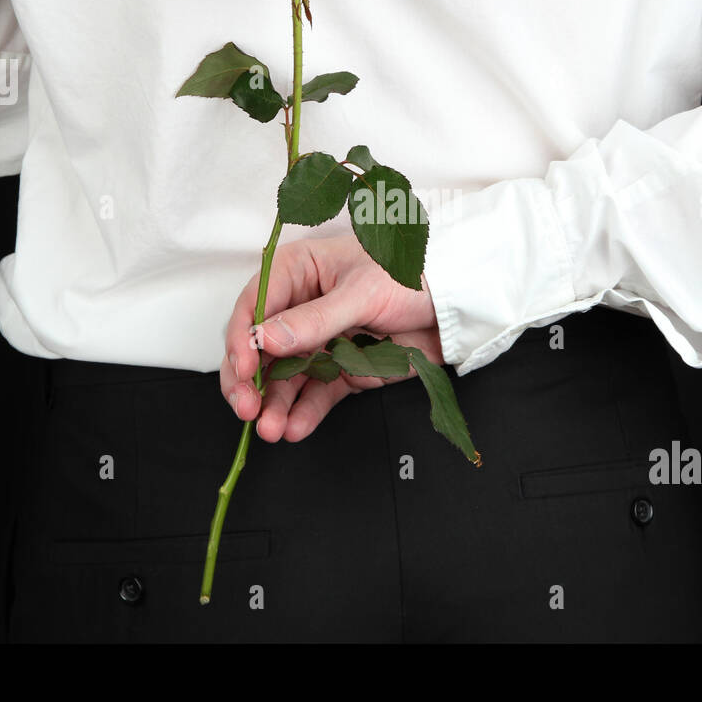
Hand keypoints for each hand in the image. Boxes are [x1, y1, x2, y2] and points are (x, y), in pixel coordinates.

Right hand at [219, 234, 440, 442]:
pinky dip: (304, 412)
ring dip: (273, 405)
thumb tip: (267, 339)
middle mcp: (303, 308)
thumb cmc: (412, 274)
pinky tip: (294, 427)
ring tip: (270, 429)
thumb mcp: (363, 292)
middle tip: (247, 409)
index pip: (255, 306)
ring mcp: (322, 341)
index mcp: (299, 272)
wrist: (459, 301)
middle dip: (249, 381)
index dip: (242, 339)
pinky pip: (317, 394)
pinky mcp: (344, 370)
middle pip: (261, 349)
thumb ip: (315, 319)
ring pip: (285, 378)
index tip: (243, 368)